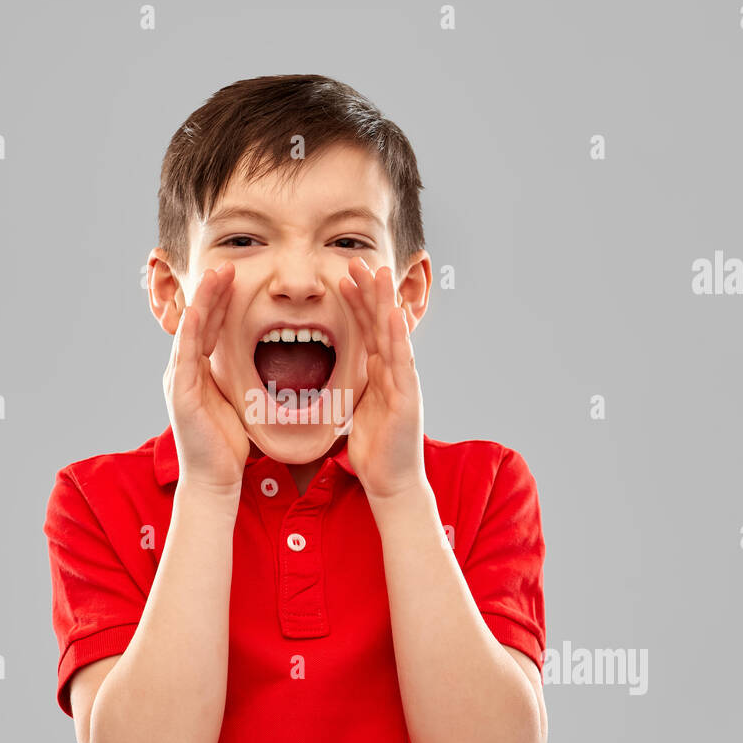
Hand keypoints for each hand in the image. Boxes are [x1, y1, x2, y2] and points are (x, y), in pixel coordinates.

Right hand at [162, 262, 249, 493]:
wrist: (215, 478)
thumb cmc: (230, 445)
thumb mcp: (239, 401)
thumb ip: (243, 379)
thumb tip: (267, 363)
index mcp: (199, 371)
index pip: (210, 327)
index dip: (221, 301)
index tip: (236, 276)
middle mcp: (184, 370)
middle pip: (198, 321)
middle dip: (212, 292)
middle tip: (227, 265)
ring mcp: (179, 380)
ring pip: (191, 330)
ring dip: (203, 300)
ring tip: (216, 275)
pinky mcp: (180, 392)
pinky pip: (186, 354)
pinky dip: (193, 329)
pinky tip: (200, 309)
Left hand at [339, 257, 427, 501]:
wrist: (391, 482)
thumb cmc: (374, 451)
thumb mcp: (356, 410)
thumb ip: (352, 387)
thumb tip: (333, 376)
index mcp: (381, 374)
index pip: (366, 330)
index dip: (356, 302)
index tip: (342, 277)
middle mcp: (396, 372)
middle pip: (381, 323)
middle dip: (369, 291)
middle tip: (355, 260)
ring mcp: (405, 382)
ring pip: (394, 334)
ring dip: (385, 302)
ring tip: (377, 273)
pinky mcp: (409, 396)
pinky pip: (402, 361)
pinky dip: (397, 336)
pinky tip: (392, 314)